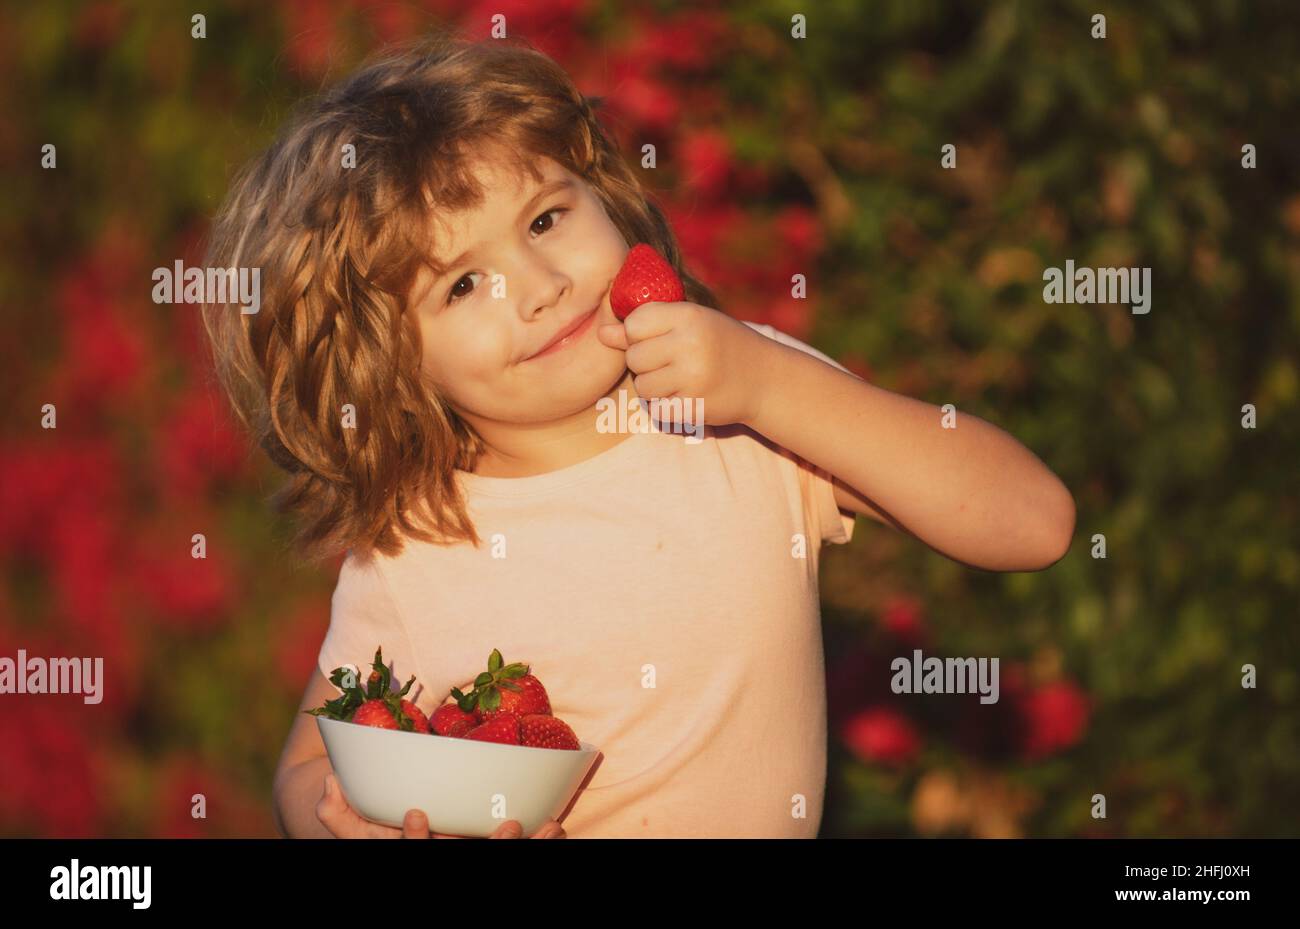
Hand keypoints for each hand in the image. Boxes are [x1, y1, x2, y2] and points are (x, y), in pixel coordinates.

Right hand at [316, 773, 566, 838]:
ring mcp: (469, 857)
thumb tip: (330, 781)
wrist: (401, 841)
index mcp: (412, 855)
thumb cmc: (379, 836)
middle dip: (492, 848)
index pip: (414, 852)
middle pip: (466, 860)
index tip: (417, 813)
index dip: (416, 839)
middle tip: (509, 826)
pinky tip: (555, 825)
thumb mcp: (356, 832)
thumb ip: (338, 813)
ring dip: (527, 846)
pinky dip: (540, 842)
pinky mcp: (492, 853)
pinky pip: (520, 854)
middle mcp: (445, 860)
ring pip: (500, 859)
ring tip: (549, 826)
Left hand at [596, 302, 773, 427]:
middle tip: (672, 362)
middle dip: (645, 363)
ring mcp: (693, 378)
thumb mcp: (689, 324)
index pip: (635, 324)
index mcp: (689, 316)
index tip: (660, 338)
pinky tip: (684, 397)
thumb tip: (602, 334)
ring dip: (654, 387)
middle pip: (634, 357)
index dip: (640, 334)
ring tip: (679, 380)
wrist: (763, 379)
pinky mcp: (694, 407)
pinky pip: (656, 409)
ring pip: (642, 386)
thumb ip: (646, 326)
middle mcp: (690, 345)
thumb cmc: (719, 344)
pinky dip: (664, 407)